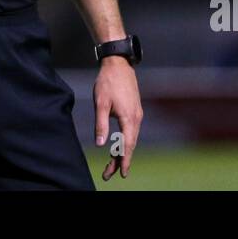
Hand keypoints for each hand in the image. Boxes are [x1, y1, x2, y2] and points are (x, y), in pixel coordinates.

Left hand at [93, 56, 141, 180]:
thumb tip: (101, 144)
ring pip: (131, 138)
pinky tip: (118, 146)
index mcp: (129, 118)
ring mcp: (137, 114)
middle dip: (120, 160)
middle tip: (109, 174)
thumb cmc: (108, 82)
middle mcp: (136, 118)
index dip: (123, 160)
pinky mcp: (134, 110)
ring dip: (122, 152)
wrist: (118, 64)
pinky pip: (131, 131)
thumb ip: (101, 124)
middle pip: (129, 145)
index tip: (120, 173)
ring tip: (112, 165)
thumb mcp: (101, 103)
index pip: (127, 145)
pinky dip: (125, 141)